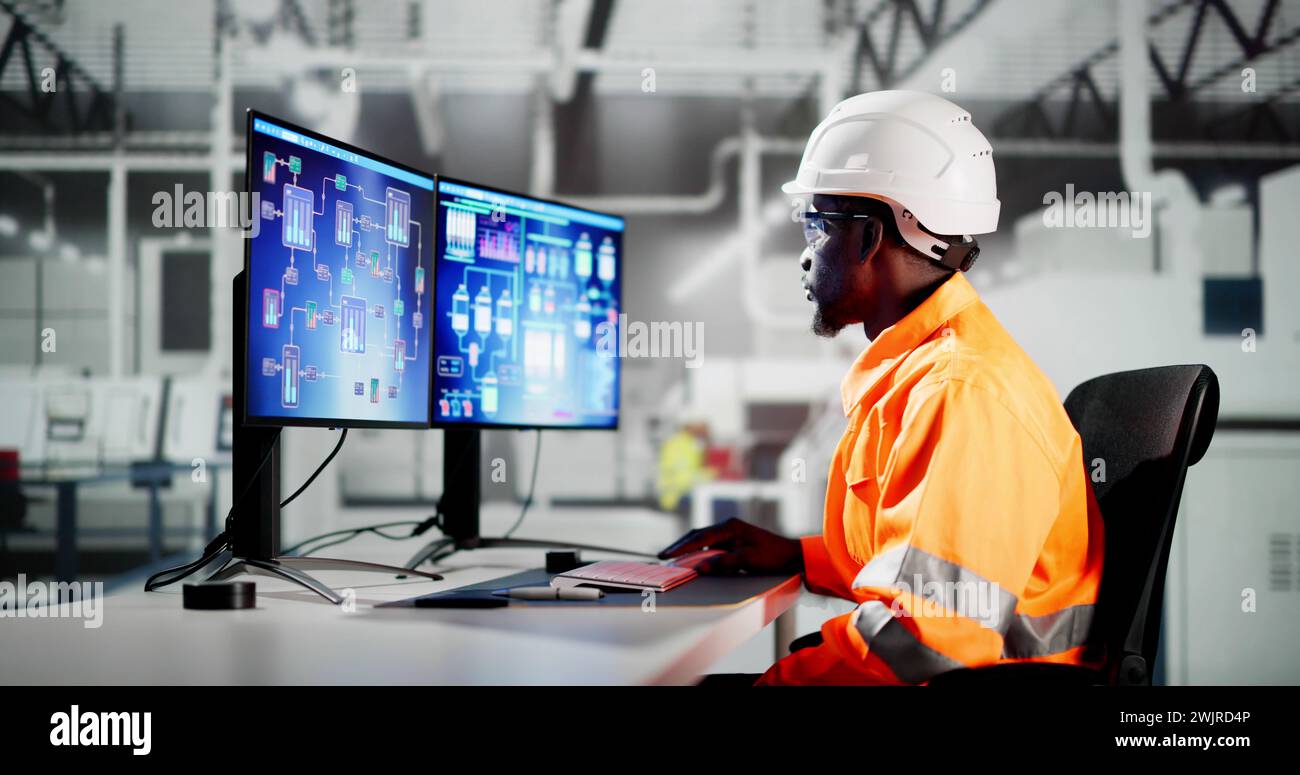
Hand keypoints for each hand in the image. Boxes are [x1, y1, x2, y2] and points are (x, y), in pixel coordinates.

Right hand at [658, 518, 803, 575]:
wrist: (792, 556)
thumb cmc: (773, 556)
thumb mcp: (748, 559)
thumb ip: (723, 562)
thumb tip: (700, 567)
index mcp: (730, 526)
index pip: (699, 537)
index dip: (681, 547)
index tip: (666, 555)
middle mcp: (728, 527)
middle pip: (697, 535)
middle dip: (680, 546)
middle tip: (663, 556)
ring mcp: (731, 533)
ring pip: (703, 540)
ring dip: (689, 549)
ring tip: (674, 558)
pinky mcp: (734, 542)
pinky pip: (711, 546)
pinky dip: (700, 552)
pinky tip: (693, 560)